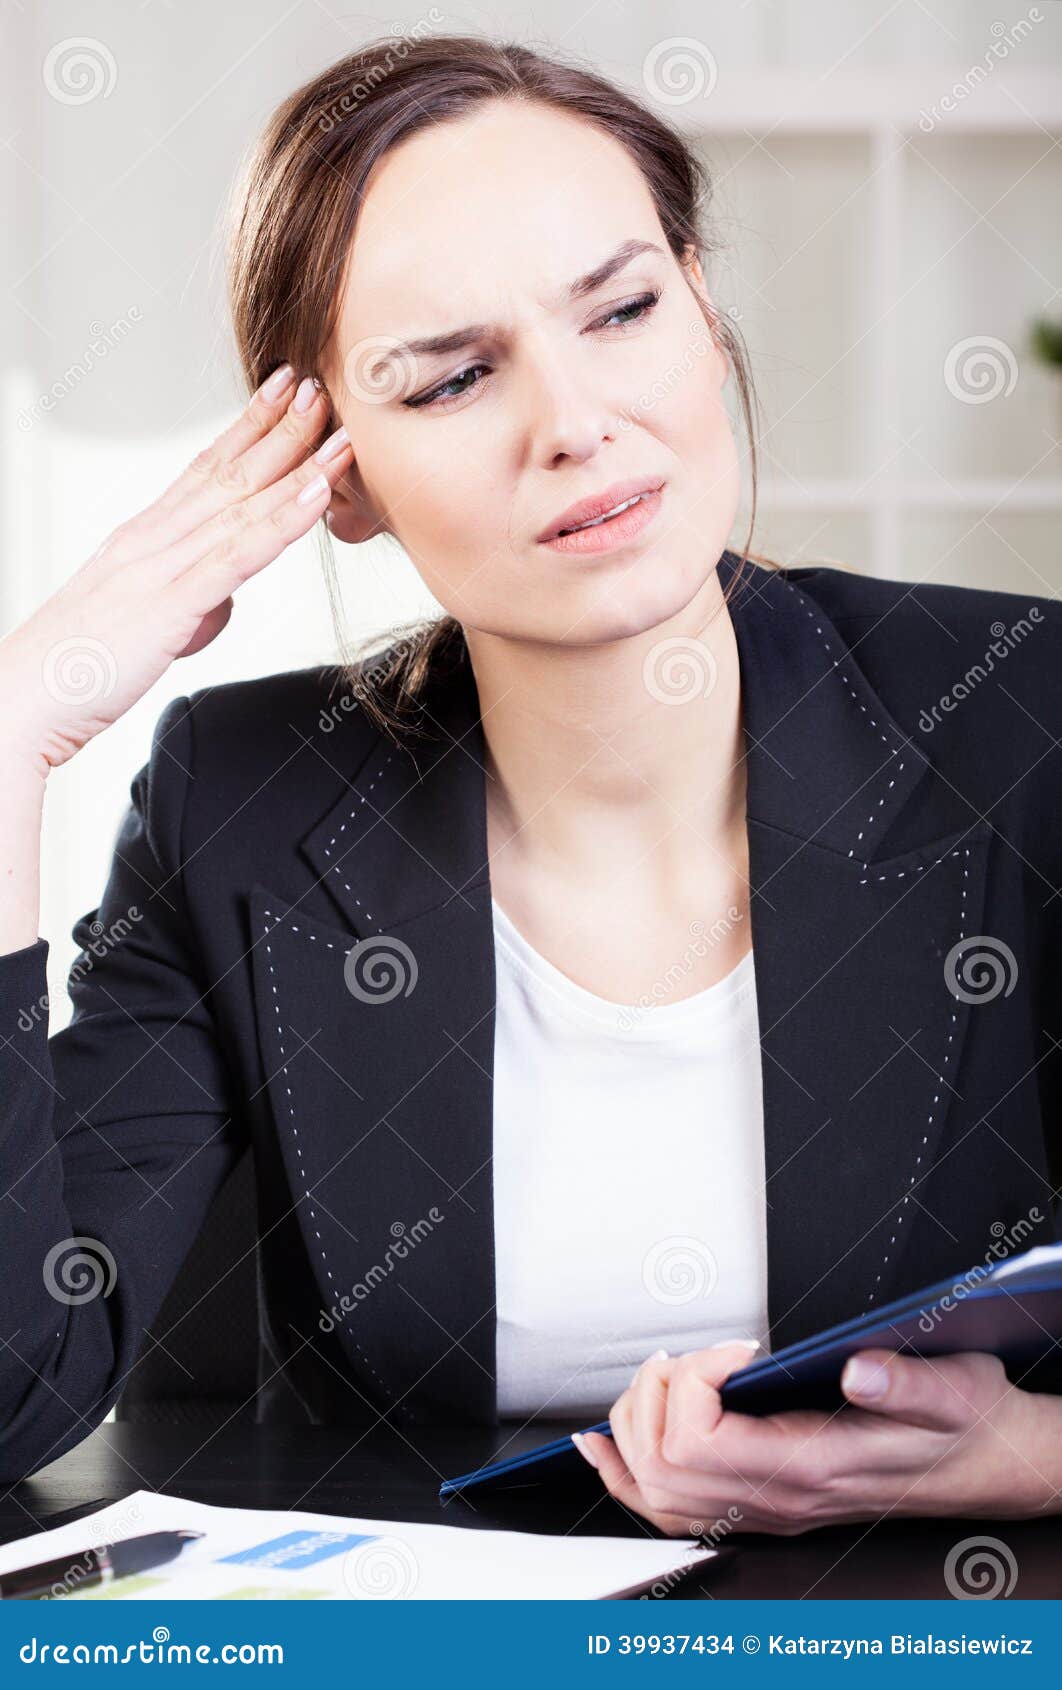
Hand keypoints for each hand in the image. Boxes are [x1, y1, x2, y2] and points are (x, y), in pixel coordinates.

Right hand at [0, 365, 352, 773]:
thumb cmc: (74, 669)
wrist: (23, 699)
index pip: (202, 471)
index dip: (245, 429)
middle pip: (227, 473)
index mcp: (140, 539)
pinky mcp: (168, 605)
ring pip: (240, 506)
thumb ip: (185, 605)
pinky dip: (282, 522)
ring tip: (337, 435)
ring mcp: (158, 568)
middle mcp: (149, 541)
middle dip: (279, 429)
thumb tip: (220, 604)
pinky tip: (315, 496)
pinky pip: (237, 556)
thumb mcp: (141, 625)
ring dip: (296, 467)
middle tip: (321, 388)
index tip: (281, 396)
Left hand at [573, 1341, 1061, 1536]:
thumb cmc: (966, 1424)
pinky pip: (673, 1509)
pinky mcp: (764, 1501)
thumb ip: (906, 1380)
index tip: (734, 1346)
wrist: (986, 1463)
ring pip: (657, 1493)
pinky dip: (627, 1474)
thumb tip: (859, 1367)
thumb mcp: (954, 1386)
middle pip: (662, 1467)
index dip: (694, 1381)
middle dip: (651, 1397)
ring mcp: (768, 1507)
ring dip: (633, 1428)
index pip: (700, 1443)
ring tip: (655, 1377)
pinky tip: (608, 1443)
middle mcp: (779, 1498)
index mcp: (812, 1467)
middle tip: (683, 1354)